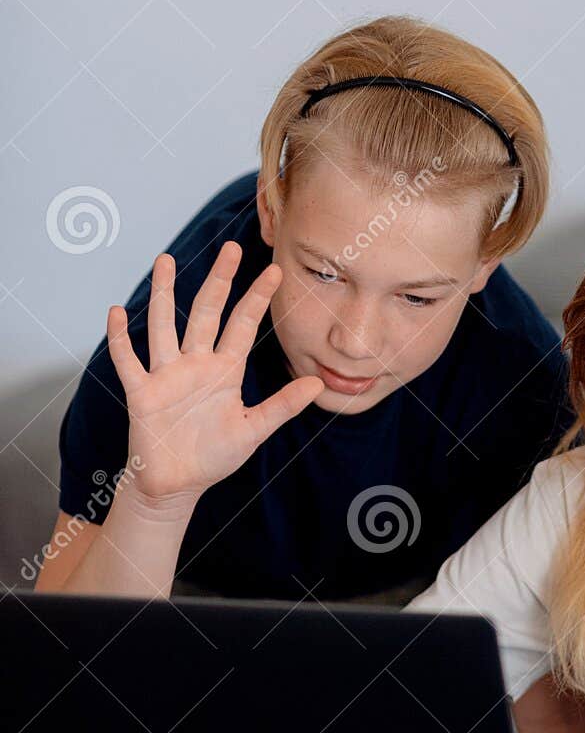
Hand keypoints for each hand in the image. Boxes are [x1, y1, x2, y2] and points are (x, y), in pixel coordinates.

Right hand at [106, 241, 323, 505]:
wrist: (177, 485)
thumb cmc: (213, 457)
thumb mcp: (254, 430)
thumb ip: (283, 406)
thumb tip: (319, 384)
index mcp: (225, 371)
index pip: (243, 325)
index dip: (257, 298)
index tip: (274, 270)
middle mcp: (196, 364)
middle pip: (207, 312)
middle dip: (219, 280)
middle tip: (231, 247)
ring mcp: (167, 375)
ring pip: (164, 325)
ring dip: (164, 294)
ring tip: (166, 260)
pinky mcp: (142, 392)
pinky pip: (128, 361)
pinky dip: (121, 338)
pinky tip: (117, 312)